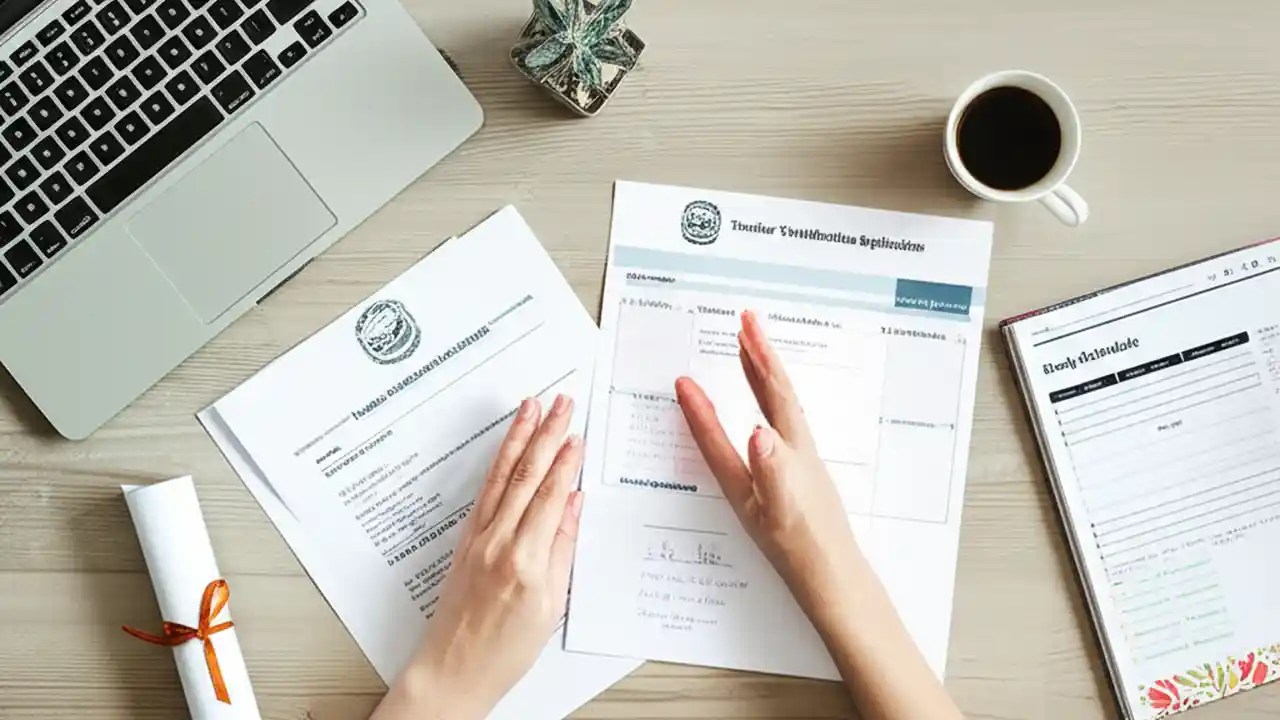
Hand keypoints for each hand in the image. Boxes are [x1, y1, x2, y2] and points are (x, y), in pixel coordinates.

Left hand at [371, 394, 583, 719]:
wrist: (454, 669)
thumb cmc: (504, 650)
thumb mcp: (551, 605)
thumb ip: (563, 549)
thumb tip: (574, 505)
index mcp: (526, 560)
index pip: (552, 496)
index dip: (566, 461)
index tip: (577, 433)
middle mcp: (499, 542)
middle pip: (528, 476)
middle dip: (546, 434)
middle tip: (561, 403)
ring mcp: (478, 538)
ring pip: (503, 477)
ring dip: (519, 438)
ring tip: (530, 408)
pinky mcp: (465, 540)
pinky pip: (486, 493)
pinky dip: (500, 465)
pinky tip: (509, 449)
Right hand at [675, 310, 861, 613]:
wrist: (835, 581)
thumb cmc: (801, 548)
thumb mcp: (773, 510)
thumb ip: (766, 468)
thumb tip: (758, 429)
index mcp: (789, 451)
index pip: (768, 396)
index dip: (749, 364)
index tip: (732, 331)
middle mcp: (797, 449)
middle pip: (778, 391)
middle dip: (762, 353)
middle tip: (747, 320)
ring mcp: (800, 462)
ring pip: (782, 407)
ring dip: (765, 376)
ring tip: (751, 352)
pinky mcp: (800, 479)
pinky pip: (782, 427)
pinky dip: (769, 406)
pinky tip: (763, 417)